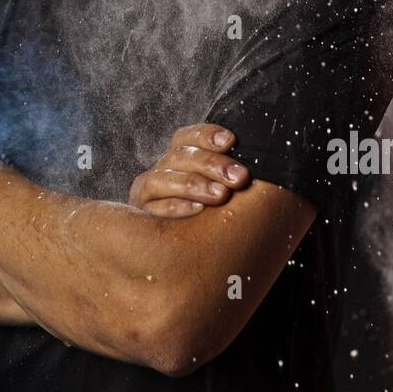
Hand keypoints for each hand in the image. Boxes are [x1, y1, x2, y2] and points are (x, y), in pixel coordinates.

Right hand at [128, 123, 250, 218]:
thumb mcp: (224, 189)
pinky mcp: (142, 214)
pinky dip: (177, 206)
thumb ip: (231, 174)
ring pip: (163, 178)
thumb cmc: (217, 216)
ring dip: (194, 184)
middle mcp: (162, 170)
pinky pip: (155, 207)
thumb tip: (250, 167)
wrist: (187, 257)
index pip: (188, 137)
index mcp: (180, 157)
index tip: (230, 141)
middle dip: (211, 164)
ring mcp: (148, 192)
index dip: (207, 135)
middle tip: (239, 177)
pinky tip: (198, 209)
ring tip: (221, 195)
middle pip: (180, 156)